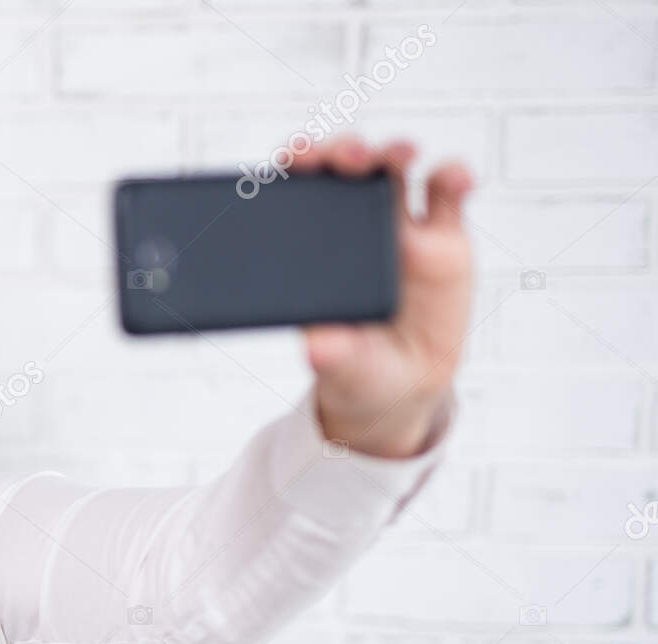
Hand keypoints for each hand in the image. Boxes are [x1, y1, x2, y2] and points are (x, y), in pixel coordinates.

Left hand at [291, 135, 474, 457]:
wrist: (405, 386)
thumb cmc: (359, 369)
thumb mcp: (342, 369)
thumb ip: (331, 356)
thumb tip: (316, 348)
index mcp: (315, 252)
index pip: (298, 194)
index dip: (295, 167)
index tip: (293, 156)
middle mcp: (354, 229)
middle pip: (346, 170)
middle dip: (344, 150)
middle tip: (348, 155)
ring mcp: (400, 229)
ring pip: (394, 170)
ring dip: (393, 151)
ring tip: (399, 155)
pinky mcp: (444, 238)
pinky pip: (448, 194)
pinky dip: (454, 175)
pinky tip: (457, 178)